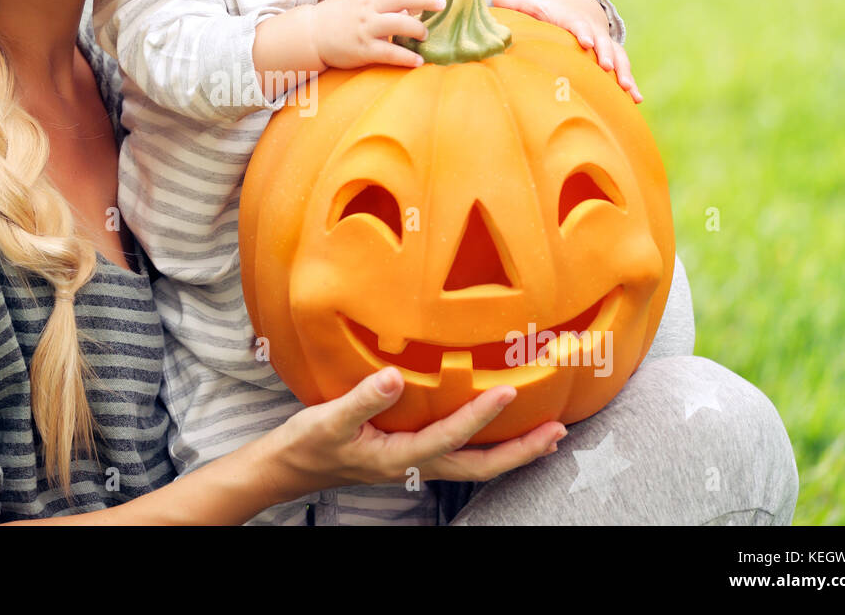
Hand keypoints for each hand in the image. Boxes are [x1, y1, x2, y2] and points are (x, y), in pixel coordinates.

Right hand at [265, 367, 565, 493]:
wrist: (289, 467)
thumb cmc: (307, 444)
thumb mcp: (329, 419)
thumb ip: (363, 399)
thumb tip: (394, 376)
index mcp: (398, 457)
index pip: (450, 437)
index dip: (482, 416)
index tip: (511, 392)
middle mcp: (413, 465)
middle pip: (479, 466)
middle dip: (520, 452)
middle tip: (556, 434)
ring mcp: (414, 463)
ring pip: (473, 463)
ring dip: (511, 451)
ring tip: (544, 435)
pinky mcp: (409, 455)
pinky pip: (458, 453)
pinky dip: (486, 443)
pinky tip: (494, 427)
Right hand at [312, 0, 445, 69]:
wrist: (310, 34)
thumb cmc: (339, 18)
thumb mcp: (361, 2)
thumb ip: (385, 2)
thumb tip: (413, 6)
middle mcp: (370, 8)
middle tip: (442, 3)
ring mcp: (366, 28)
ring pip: (399, 23)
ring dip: (417, 29)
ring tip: (426, 35)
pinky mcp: (363, 49)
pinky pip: (389, 52)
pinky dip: (406, 57)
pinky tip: (418, 61)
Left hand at [491, 0, 641, 101]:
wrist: (578, 8)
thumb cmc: (551, 11)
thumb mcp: (533, 5)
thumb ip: (516, 4)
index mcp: (575, 21)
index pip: (580, 25)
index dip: (583, 32)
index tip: (585, 41)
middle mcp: (595, 33)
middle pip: (603, 43)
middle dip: (606, 54)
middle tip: (607, 67)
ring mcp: (607, 46)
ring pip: (619, 58)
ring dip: (624, 73)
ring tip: (628, 90)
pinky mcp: (614, 58)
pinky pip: (624, 71)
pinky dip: (631, 84)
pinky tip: (637, 100)